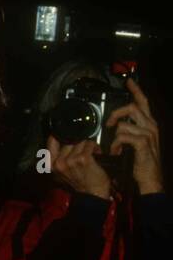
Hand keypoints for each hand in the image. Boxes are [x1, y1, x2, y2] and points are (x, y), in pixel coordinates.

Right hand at [47, 134, 110, 198]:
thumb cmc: (80, 180)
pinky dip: (95, 147)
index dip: (61, 134)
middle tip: (82, 152)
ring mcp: (70, 161)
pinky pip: (90, 144)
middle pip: (69, 138)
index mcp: (51, 164)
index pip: (52, 139)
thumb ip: (58, 155)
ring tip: (89, 154)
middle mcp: (59, 163)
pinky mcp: (83, 159)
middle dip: (77, 142)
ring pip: (80, 140)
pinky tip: (95, 154)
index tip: (68, 134)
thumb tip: (61, 135)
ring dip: (87, 145)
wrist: (92, 193)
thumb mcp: (62, 170)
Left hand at [106, 78, 163, 193]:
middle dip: (117, 113)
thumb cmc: (143, 162)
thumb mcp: (138, 143)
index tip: (128, 82)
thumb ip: (131, 131)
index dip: (135, 90)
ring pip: (124, 123)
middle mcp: (151, 126)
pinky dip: (116, 144)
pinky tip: (116, 152)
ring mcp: (148, 134)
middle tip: (109, 123)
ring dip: (114, 136)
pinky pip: (123, 136)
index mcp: (150, 124)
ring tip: (114, 147)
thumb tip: (118, 124)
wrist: (150, 178)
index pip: (143, 102)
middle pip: (133, 107)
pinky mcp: (142, 143)